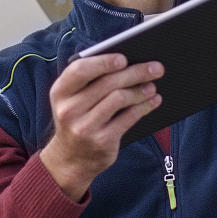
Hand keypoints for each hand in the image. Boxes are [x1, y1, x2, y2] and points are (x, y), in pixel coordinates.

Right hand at [38, 53, 163, 201]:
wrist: (71, 159)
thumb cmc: (78, 119)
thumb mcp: (73, 99)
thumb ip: (90, 81)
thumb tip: (129, 63)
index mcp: (60, 92)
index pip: (80, 70)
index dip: (103, 62)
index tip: (124, 59)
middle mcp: (69, 109)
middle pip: (107, 83)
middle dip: (135, 73)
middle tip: (156, 68)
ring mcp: (85, 127)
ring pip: (119, 99)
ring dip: (140, 91)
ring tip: (153, 86)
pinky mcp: (102, 141)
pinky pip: (128, 118)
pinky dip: (143, 107)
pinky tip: (152, 101)